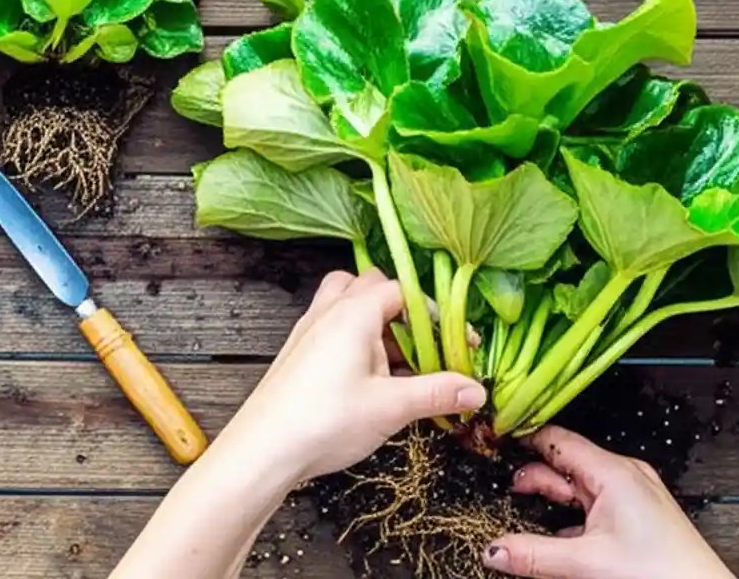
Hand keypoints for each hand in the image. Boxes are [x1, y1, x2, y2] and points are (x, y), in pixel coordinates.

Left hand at [227, 269, 486, 481]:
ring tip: (397, 361)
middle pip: (373, 287)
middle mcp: (329, 311)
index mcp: (354, 312)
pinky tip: (367, 378)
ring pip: (348, 304)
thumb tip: (476, 391)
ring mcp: (309, 330)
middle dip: (404, 311)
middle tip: (425, 347)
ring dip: (377, 323)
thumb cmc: (323, 422)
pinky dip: (356, 339)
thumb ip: (436, 393)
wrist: (262, 452)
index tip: (458, 343)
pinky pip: (332, 328)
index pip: (404, 291)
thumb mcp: (391, 408)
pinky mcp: (298, 353)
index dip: (436, 313)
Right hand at [483, 426, 733, 578]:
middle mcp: (625, 477)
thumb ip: (534, 556)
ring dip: (551, 501)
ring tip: (522, 511)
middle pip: (565, 466)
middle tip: (502, 489)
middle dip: (533, 478)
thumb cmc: (663, 572)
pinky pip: (593, 510)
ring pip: (579, 491)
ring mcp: (632, 497)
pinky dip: (570, 519)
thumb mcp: (586, 563)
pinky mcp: (636, 519)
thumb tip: (495, 550)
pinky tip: (556, 538)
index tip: (498, 440)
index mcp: (614, 472)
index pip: (558, 440)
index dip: (525, 439)